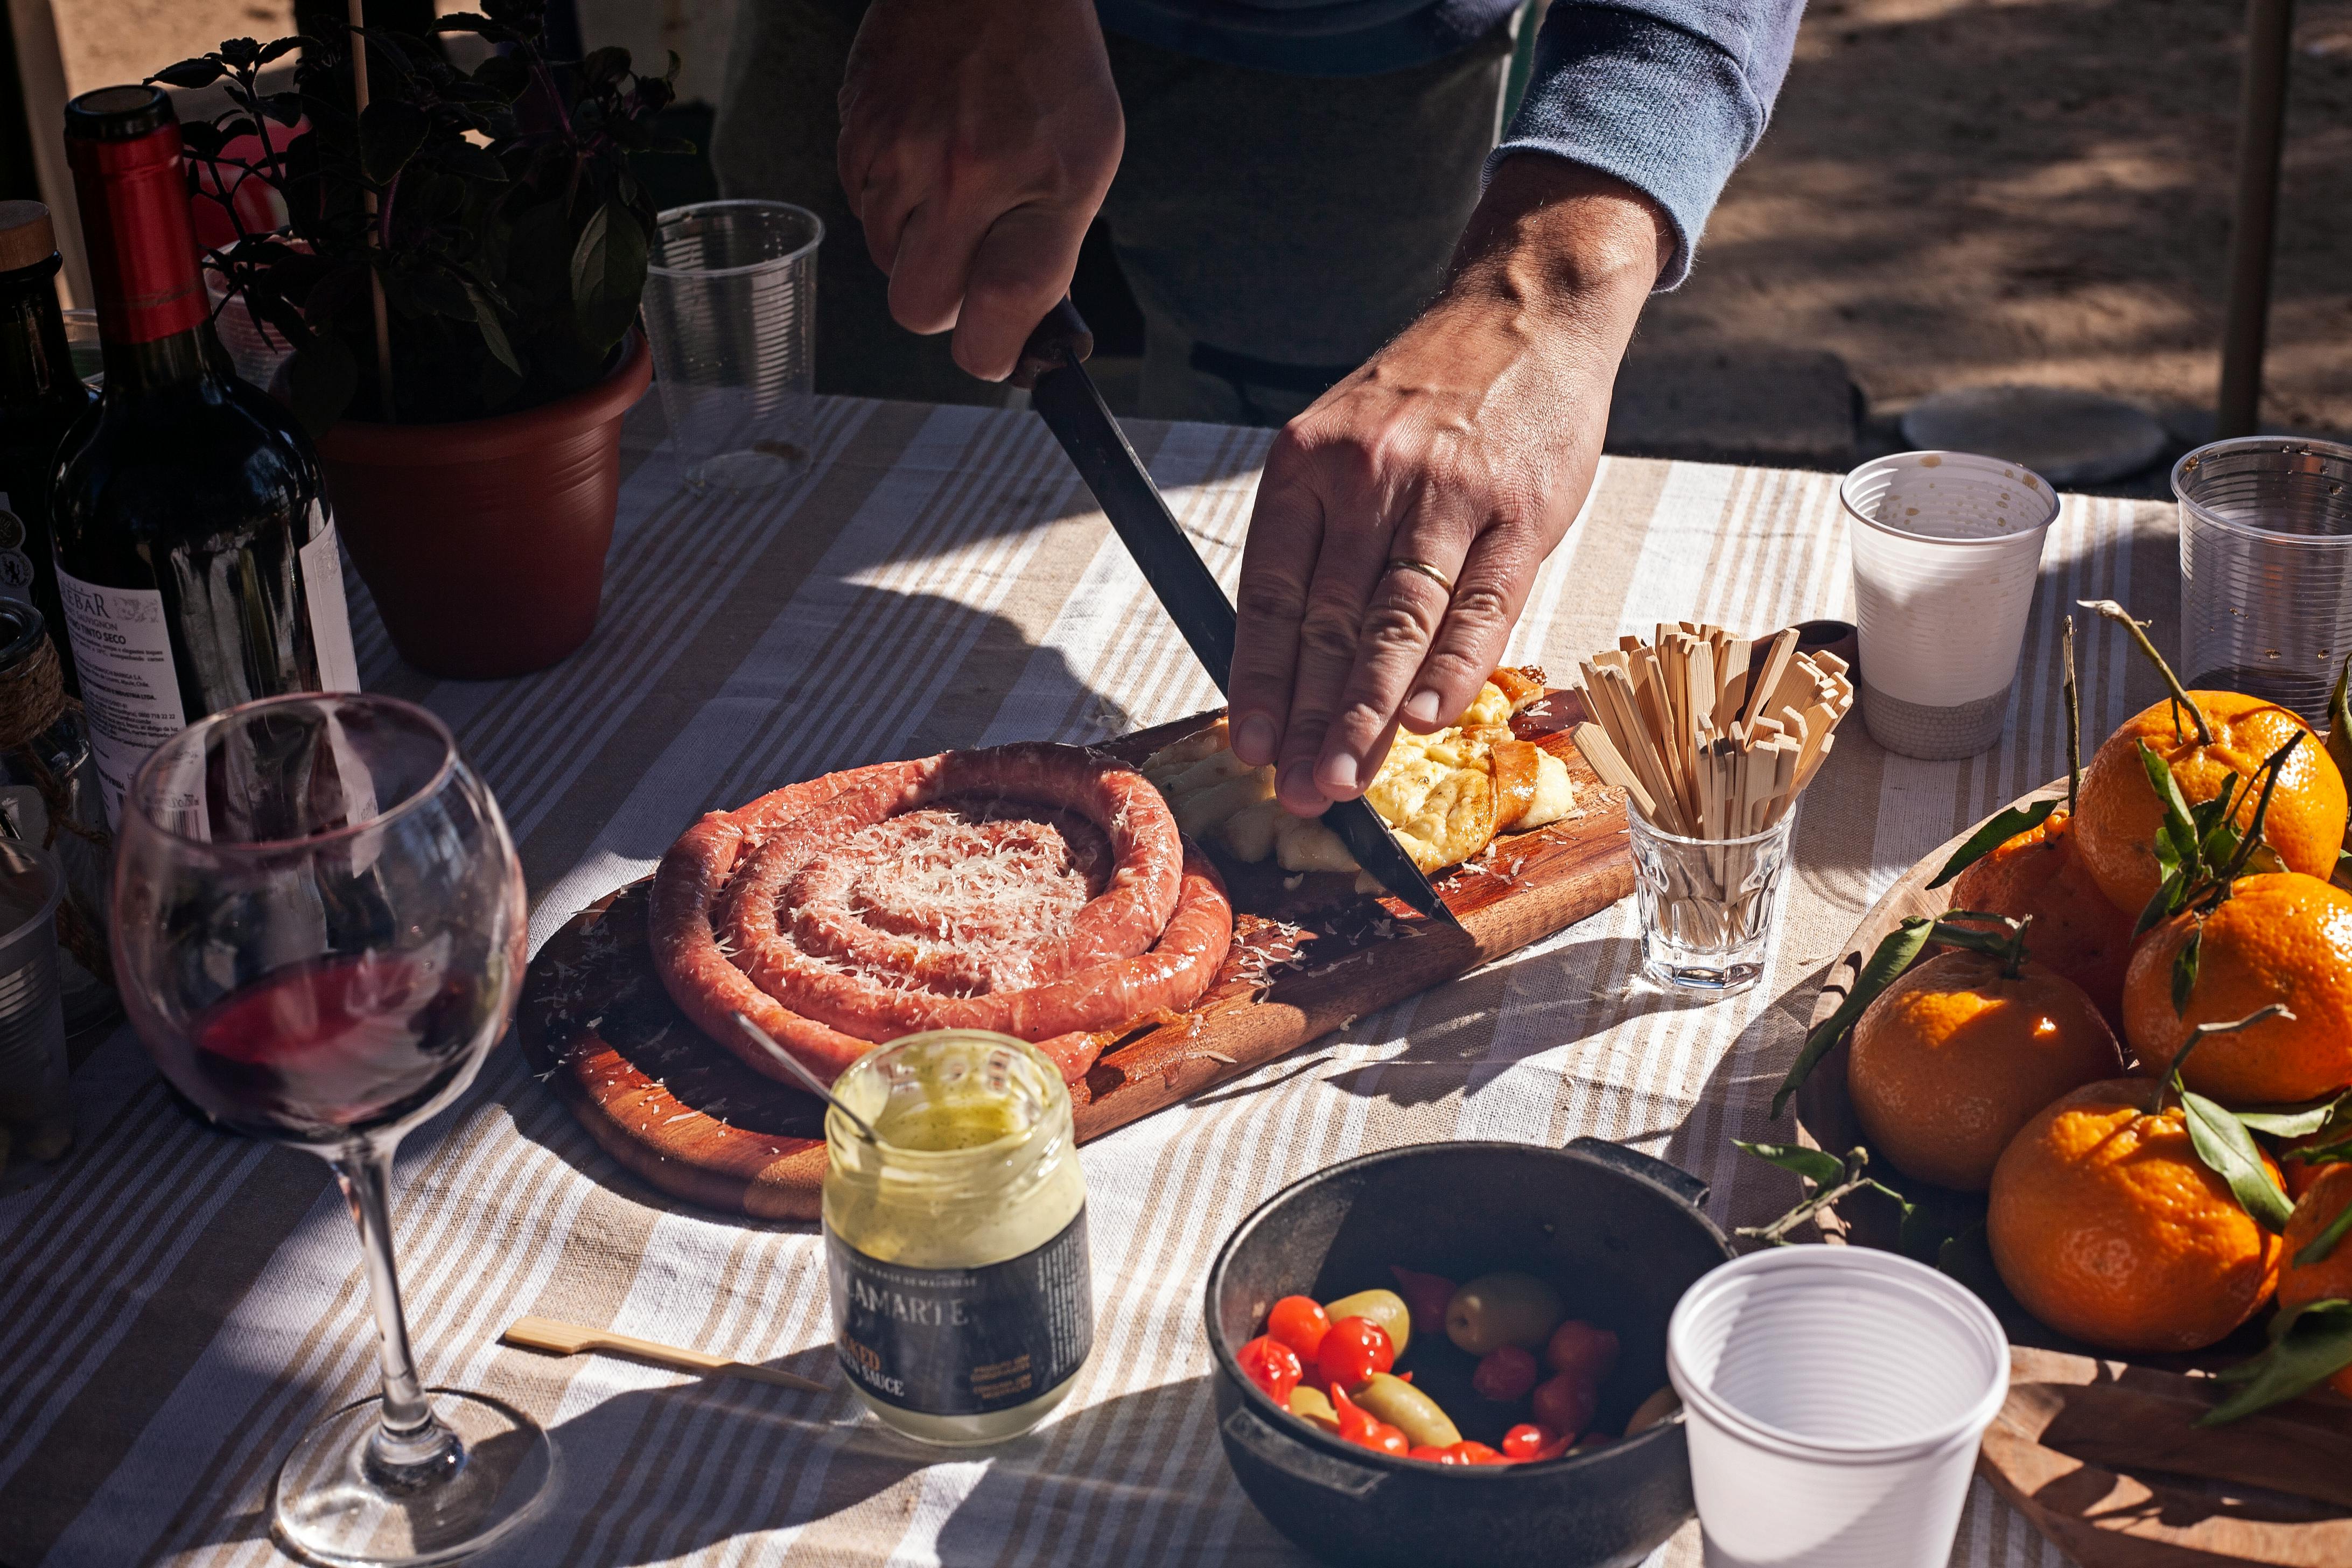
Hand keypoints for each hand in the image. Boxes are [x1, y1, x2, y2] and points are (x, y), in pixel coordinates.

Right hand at [836, 0, 1122, 379]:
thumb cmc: (1049, 67)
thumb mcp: (1089, 158)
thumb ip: (1053, 250)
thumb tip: (1019, 330)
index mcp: (1036, 185)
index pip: (999, 312)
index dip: (993, 352)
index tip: (998, 352)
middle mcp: (961, 175)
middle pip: (919, 310)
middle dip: (945, 307)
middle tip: (971, 271)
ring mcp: (898, 154)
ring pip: (887, 262)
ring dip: (917, 248)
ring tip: (952, 191)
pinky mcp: (855, 134)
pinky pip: (862, 209)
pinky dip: (892, 203)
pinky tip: (923, 159)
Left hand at [1227, 157, 1672, 815]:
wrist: (1524, 311)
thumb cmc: (1429, 398)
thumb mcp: (1345, 441)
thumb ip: (1320, 538)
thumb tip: (1295, 658)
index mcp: (1308, 463)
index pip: (1272, 593)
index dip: (1260, 680)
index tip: (1251, 747)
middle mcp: (1369, 475)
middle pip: (1329, 622)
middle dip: (1311, 719)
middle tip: (1302, 790)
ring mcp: (1447, 491)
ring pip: (1396, 623)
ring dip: (1368, 714)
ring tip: (1348, 779)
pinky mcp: (1518, 508)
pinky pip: (1480, 607)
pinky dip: (1450, 670)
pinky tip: (1422, 722)